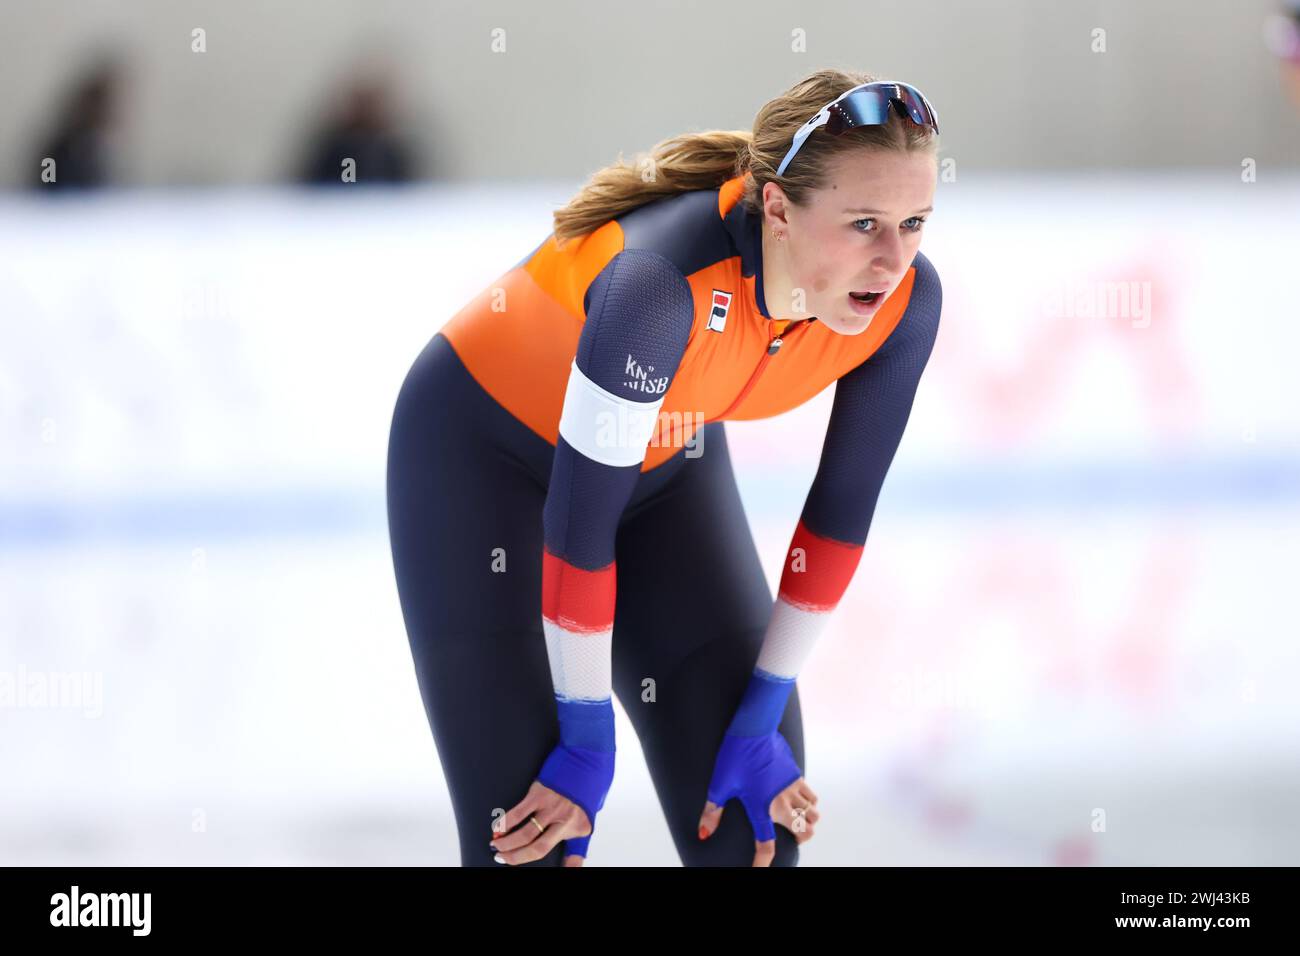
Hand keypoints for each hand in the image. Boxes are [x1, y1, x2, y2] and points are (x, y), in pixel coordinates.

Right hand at [492, 740, 613, 864]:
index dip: (567, 869)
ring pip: (525, 834)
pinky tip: (497, 829)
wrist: (590, 751)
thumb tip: (568, 847)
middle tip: (502, 859)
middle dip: (516, 858)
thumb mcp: (591, 810)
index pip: (574, 857)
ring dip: (506, 844)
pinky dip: (504, 823)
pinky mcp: (540, 792)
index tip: (559, 873)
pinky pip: (518, 813)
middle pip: (537, 849)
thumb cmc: (592, 778)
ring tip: (495, 846)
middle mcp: (567, 821)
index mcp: (582, 828)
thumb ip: (577, 828)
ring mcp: (553, 807)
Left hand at [698, 729, 820, 865]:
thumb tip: (703, 833)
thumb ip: (712, 812)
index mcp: (761, 807)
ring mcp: (792, 787)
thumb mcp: (719, 784)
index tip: (759, 869)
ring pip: (813, 814)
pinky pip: (811, 796)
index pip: (766, 844)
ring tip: (797, 820)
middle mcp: (781, 802)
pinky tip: (798, 800)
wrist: (754, 729)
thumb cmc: (735, 755)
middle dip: (801, 838)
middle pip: (805, 830)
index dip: (762, 861)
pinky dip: (809, 803)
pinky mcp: (797, 774)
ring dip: (808, 821)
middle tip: (791, 837)